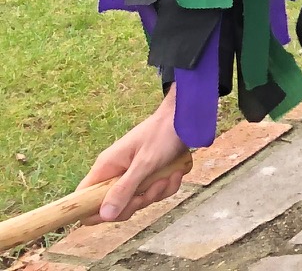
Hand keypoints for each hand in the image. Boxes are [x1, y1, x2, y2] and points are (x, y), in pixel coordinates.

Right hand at [83, 92, 188, 221]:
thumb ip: (124, 189)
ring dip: (157, 192)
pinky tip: (176, 172)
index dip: (95, 212)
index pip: (84, 199)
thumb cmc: (162, 134)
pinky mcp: (150, 175)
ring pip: (138, 200)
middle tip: (152, 188)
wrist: (186, 116)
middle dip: (137, 202)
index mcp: (106, 168)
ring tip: (168, 175)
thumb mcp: (144, 163)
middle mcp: (116, 173)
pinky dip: (168, 185)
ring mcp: (133, 174)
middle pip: (115, 206)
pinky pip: (154, 192)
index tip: (116, 212)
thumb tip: (105, 215)